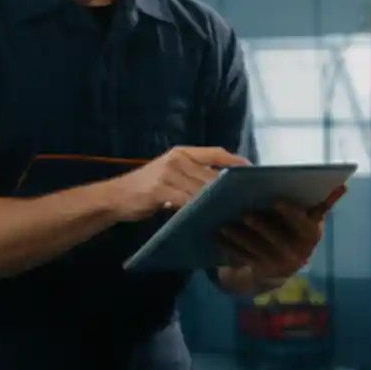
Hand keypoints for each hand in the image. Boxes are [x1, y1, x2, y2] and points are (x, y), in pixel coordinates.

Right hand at [103, 146, 250, 222]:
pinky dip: (199, 208)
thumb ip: (193, 177)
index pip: (217, 152)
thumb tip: (222, 186)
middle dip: (230, 187)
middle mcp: (177, 159)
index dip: (237, 161)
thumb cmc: (146, 189)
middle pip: (213, 173)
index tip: (254, 172)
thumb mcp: (171, 176)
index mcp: (182, 152)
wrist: (116, 197)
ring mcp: (168, 173)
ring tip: (234, 210)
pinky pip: (186, 200)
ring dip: (217, 200)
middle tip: (248, 199)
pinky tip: (209, 217)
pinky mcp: (160, 189)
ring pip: (202, 188)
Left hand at [217, 193, 339, 282]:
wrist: (285, 263)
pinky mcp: (261, 270)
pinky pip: (243, 258)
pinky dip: (230, 247)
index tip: (275, 199)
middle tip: (244, 213)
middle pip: (276, 238)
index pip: (303, 224)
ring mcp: (278, 265)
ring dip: (239, 237)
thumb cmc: (296, 229)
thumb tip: (342, 185)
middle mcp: (297, 254)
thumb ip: (319, 203)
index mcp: (311, 236)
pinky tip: (219, 236)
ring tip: (224, 224)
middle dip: (259, 226)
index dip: (290, 212)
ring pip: (256, 249)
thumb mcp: (309, 218)